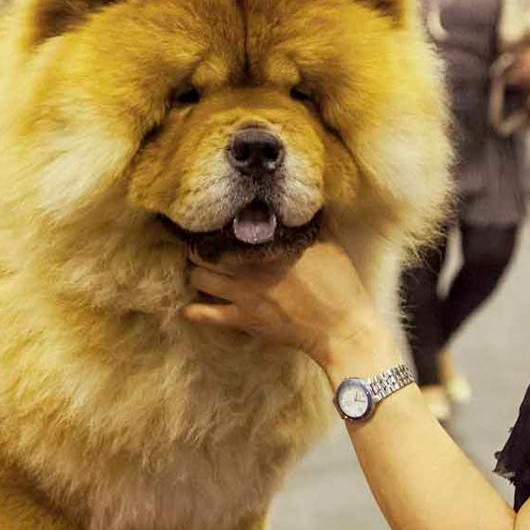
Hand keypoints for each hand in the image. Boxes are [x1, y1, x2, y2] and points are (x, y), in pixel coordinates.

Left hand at [182, 239, 394, 371]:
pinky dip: (194, 312)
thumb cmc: (339, 283)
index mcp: (268, 246)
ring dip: (196, 274)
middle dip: (198, 248)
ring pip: (199, 279)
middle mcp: (249, 268)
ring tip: (202, 272)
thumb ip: (308, 221)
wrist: (341, 327)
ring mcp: (244, 295)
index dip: (215, 226)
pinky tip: (189, 308)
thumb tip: (300, 202)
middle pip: (203, 252)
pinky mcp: (244, 320)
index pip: (226, 229)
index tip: (214, 224)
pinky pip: (207, 316)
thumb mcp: (327, 242)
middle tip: (202, 248)